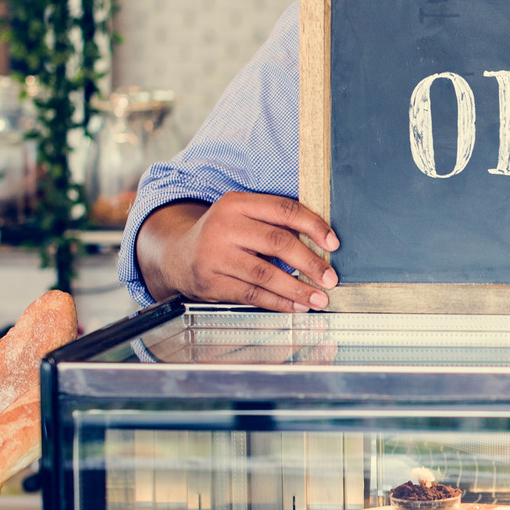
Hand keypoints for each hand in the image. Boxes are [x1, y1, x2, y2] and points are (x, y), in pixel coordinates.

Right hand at [138, 193, 339, 311]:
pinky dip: (279, 302)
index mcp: (236, 203)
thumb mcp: (243, 216)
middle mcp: (223, 226)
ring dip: (297, 289)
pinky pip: (252, 294)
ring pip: (265, 274)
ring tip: (319, 298)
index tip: (333, 243)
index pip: (284, 210)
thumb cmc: (223, 235)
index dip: (313, 226)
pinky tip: (296, 306)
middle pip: (277, 242)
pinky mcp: (210, 282)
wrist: (176, 256)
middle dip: (310, 263)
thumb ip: (275, 222)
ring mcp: (213, 255)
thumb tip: (323, 242)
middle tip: (330, 278)